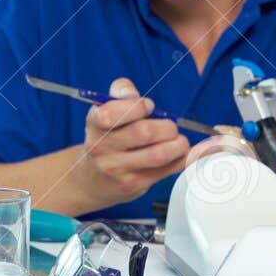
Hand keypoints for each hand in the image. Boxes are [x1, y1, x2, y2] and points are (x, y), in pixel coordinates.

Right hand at [77, 78, 189, 206]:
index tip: (149, 106)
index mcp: (94, 124)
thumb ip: (120, 93)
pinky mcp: (132, 184)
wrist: (92, 180)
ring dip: (178, 145)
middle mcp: (101, 147)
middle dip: (166, 126)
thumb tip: (130, 91)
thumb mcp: (105, 113)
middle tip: (170, 127)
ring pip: (158, 154)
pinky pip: (166, 170)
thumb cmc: (107, 139)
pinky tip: (182, 154)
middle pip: (143, 132)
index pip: (111, 113)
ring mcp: (116, 169)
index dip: (137, 106)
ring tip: (179, 141)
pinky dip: (182, 159)